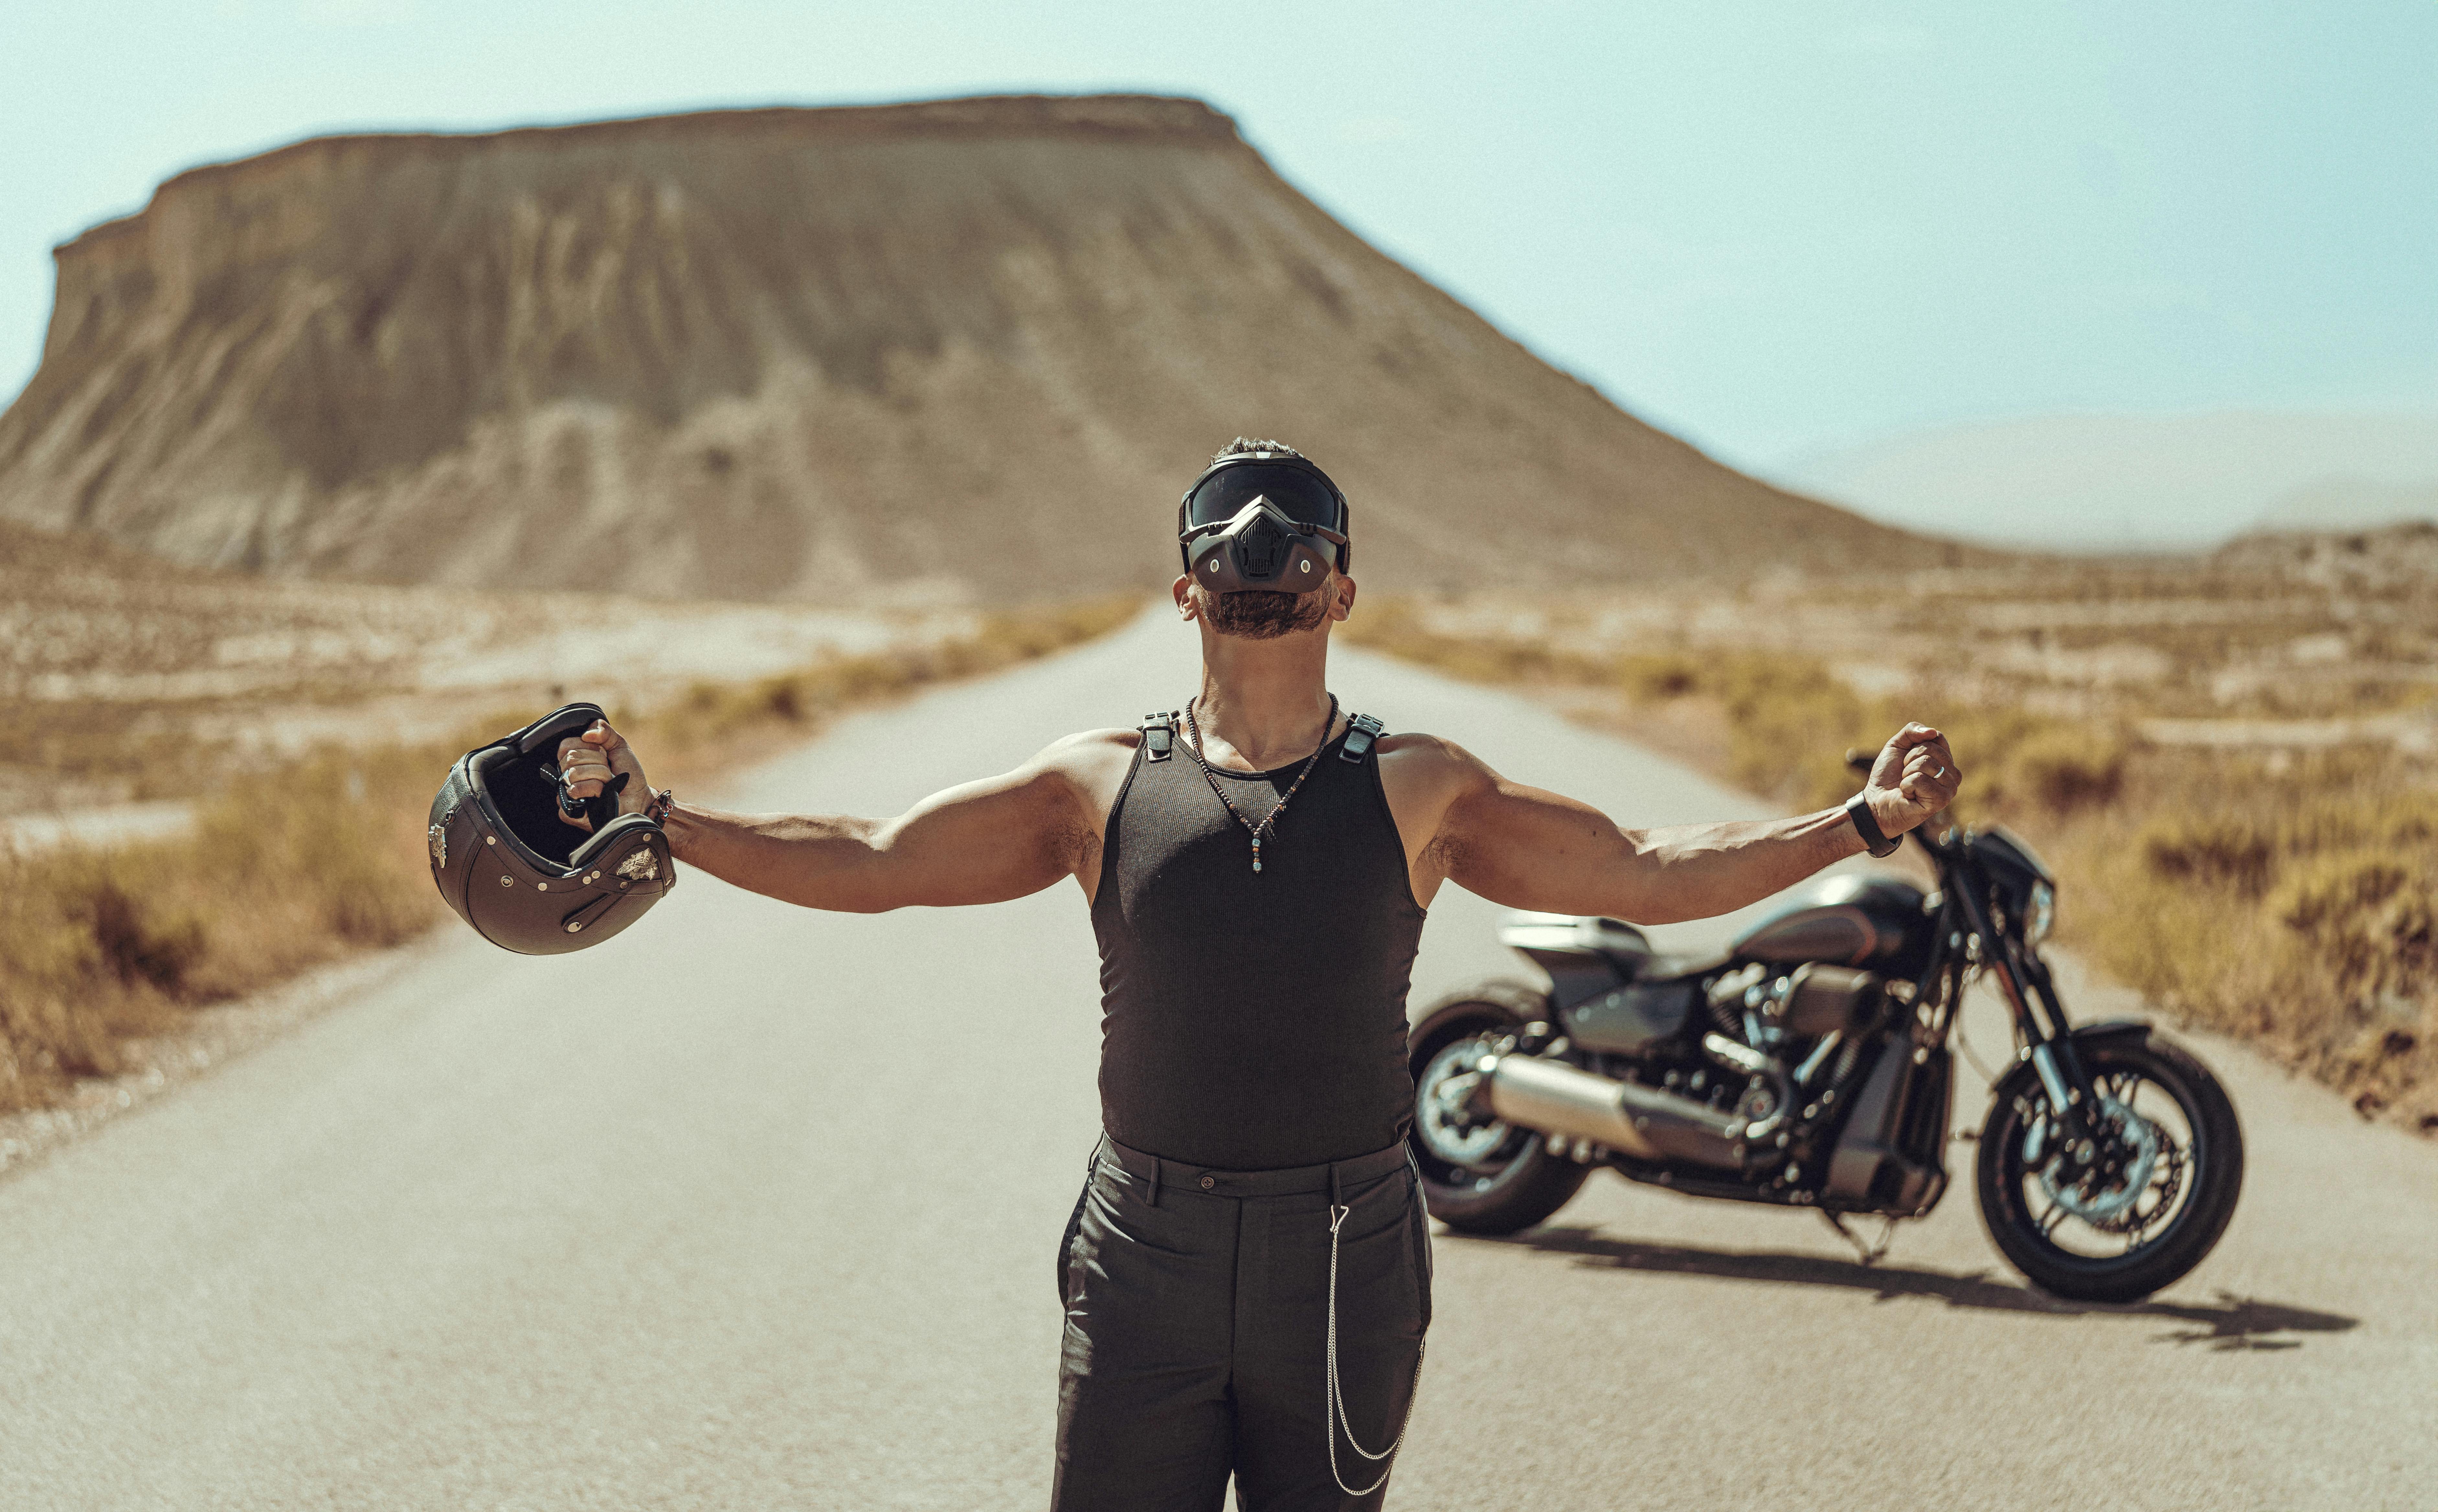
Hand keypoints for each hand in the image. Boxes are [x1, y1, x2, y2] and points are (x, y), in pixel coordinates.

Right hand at [555, 719, 650, 830]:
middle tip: (608, 771)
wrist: (639, 797)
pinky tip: (602, 794)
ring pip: (574, 773)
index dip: (588, 747)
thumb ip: (604, 731)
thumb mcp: (619, 746)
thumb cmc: (627, 774)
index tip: (603, 754)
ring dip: (600, 776)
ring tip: (607, 783)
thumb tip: (587, 733)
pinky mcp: (568, 810)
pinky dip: (595, 789)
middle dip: (598, 762)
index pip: (566, 745)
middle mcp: (567, 775)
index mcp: (575, 760)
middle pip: (571, 758)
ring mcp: (566, 793)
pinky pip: (575, 790)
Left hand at [1865, 723, 1959, 837]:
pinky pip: (1921, 780)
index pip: (1937, 737)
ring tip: (1906, 785)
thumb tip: (1932, 732)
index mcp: (1945, 760)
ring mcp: (1949, 788)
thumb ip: (1912, 731)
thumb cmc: (1888, 775)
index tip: (1906, 759)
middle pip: (1932, 749)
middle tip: (1904, 774)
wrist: (1875, 801)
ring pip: (1928, 763)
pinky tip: (1908, 795)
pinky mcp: (1942, 800)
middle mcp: (1952, 774)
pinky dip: (1907, 785)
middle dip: (1909, 759)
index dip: (1915, 745)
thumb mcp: (1896, 745)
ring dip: (1907, 773)